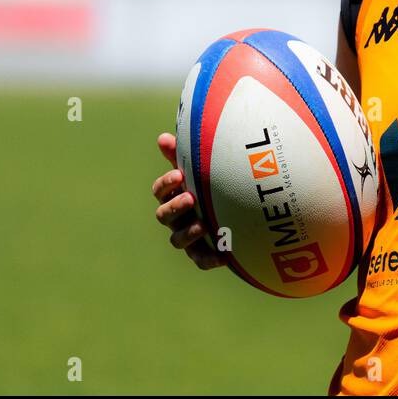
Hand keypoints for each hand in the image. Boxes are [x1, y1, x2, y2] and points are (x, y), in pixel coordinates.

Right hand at [152, 132, 222, 269]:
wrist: (237, 209)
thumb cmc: (214, 184)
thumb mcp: (200, 169)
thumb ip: (182, 154)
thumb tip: (163, 137)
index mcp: (173, 196)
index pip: (160, 191)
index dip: (166, 184)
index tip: (178, 174)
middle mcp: (176, 218)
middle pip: (164, 215)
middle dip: (175, 207)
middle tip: (190, 198)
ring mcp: (188, 237)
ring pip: (177, 240)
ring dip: (187, 233)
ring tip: (203, 225)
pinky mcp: (203, 253)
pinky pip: (202, 260)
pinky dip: (210, 259)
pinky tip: (224, 255)